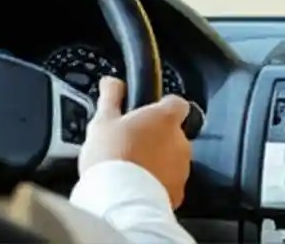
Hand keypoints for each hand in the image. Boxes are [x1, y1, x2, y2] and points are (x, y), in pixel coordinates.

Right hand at [78, 76, 192, 207]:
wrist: (119, 201)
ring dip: (158, 160)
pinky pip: (170, 182)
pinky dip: (158, 183)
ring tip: (130, 168)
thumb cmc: (112, 158)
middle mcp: (180, 141)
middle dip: (156, 137)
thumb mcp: (103, 121)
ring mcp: (182, 168)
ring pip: (172, 158)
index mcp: (165, 119)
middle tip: (131, 144)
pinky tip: (136, 186)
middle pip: (173, 132)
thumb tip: (112, 82)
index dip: (162, 106)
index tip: (146, 111)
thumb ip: (111, 96)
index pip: (176, 102)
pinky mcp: (178, 192)